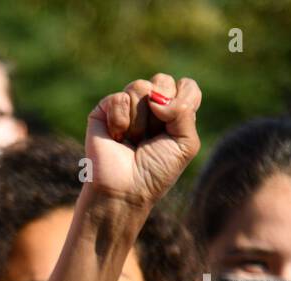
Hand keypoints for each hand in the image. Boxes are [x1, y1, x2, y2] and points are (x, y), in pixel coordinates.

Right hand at [85, 74, 201, 208]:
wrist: (125, 190)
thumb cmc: (155, 172)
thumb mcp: (186, 144)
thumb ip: (184, 111)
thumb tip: (154, 97)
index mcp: (174, 112)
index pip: (186, 86)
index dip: (182, 102)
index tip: (172, 129)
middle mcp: (151, 105)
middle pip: (163, 81)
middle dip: (160, 114)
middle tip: (150, 138)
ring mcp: (127, 105)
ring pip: (140, 87)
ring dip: (139, 122)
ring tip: (132, 142)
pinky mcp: (104, 110)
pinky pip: (119, 98)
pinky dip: (120, 122)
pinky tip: (116, 138)